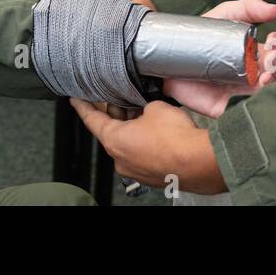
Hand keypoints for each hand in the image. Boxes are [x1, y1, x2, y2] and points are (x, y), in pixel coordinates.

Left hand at [71, 98, 225, 193]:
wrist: (200, 162)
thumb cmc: (176, 138)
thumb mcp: (154, 107)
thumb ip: (143, 107)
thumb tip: (147, 111)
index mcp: (114, 141)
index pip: (92, 120)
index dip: (83, 107)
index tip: (76, 100)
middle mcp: (121, 159)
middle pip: (111, 131)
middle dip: (116, 114)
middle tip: (120, 98)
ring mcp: (136, 170)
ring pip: (128, 144)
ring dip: (132, 128)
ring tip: (144, 112)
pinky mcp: (152, 176)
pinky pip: (142, 155)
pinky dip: (145, 142)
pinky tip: (157, 131)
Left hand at [162, 0, 275, 117]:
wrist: (168, 55)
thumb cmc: (202, 34)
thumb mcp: (225, 15)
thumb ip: (249, 8)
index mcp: (260, 55)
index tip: (274, 39)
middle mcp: (257, 76)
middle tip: (270, 59)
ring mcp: (244, 94)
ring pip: (271, 96)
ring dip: (274, 87)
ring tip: (265, 77)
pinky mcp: (227, 109)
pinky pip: (248, 114)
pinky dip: (255, 107)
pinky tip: (253, 96)